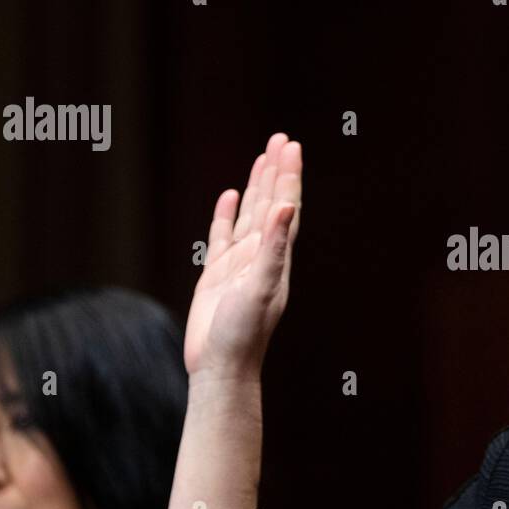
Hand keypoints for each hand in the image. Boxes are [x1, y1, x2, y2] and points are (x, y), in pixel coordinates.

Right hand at [184, 133, 302, 378]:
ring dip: (257, 187)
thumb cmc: (243, 334)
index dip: (289, 176)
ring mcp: (239, 264)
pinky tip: (228, 196)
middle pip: (272, 203)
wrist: (221, 368)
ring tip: (263, 158)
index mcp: (277, 257)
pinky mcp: (217, 275)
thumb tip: (288, 208)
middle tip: (281, 139)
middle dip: (276, 171)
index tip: (291, 147)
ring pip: (249, 214)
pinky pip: (222, 235)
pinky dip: (226, 213)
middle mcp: (262, 256)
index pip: (286, 207)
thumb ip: (275, 248)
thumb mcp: (262, 287)